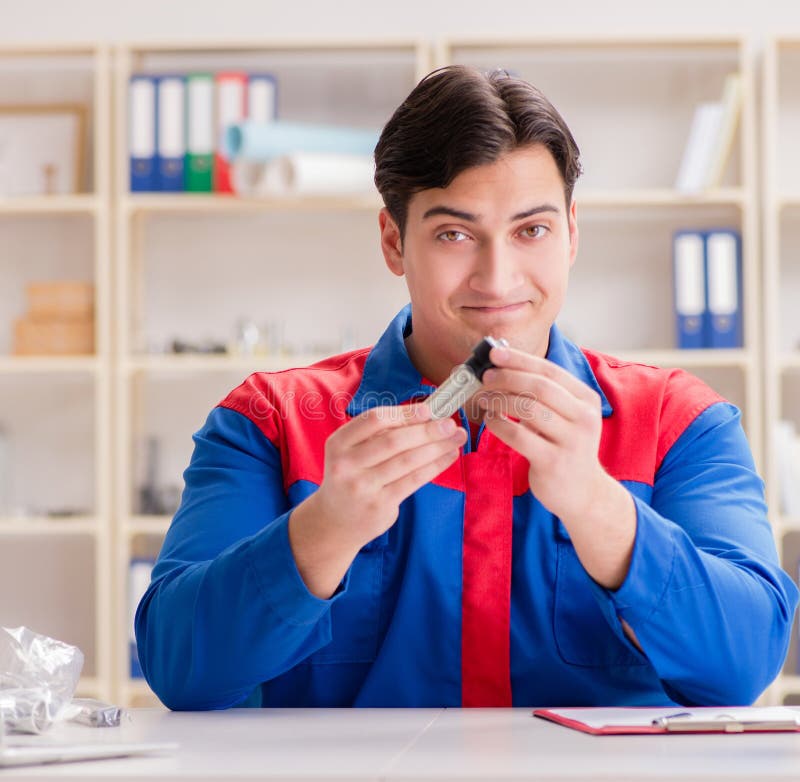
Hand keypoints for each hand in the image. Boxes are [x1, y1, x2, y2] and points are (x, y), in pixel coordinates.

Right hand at [289, 402, 465, 597]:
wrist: (335, 521)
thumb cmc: (351, 477)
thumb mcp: (351, 452)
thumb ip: (379, 434)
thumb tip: (424, 416)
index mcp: (338, 443)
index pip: (374, 420)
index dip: (404, 413)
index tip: (428, 410)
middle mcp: (346, 464)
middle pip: (394, 441)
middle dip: (427, 431)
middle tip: (450, 424)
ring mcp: (362, 487)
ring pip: (407, 461)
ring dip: (437, 447)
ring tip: (456, 438)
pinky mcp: (379, 505)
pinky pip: (413, 480)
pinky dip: (435, 466)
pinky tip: (447, 456)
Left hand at [478, 345, 604, 521]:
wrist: (583, 492)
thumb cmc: (564, 446)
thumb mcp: (565, 416)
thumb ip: (543, 394)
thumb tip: (502, 366)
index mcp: (586, 399)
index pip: (550, 371)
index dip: (520, 359)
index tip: (494, 353)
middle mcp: (584, 418)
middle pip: (539, 387)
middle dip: (507, 378)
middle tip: (484, 377)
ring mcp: (571, 441)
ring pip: (528, 409)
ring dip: (500, 400)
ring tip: (484, 399)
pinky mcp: (553, 462)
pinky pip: (518, 436)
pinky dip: (499, 425)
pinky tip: (490, 421)